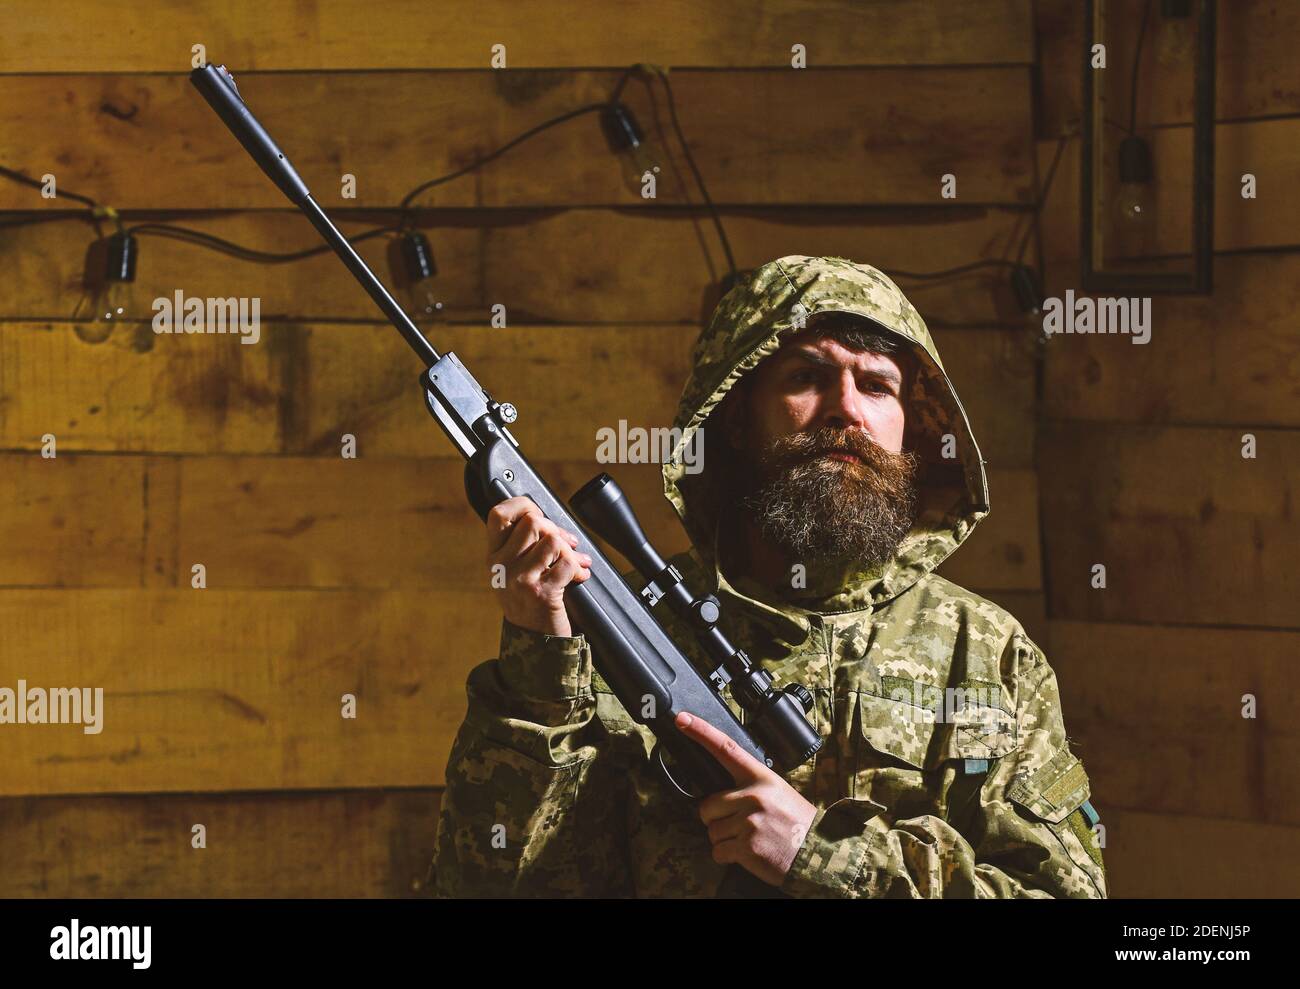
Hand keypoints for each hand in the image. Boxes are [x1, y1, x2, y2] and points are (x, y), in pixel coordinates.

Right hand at [486, 496, 591, 636]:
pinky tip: (578, 578)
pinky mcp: (542, 593)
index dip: (522, 504)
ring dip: (569, 550)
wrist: (533, 642)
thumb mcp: (513, 571)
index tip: (538, 513)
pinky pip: (568, 564)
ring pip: (552, 540)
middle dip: (556, 530)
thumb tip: (548, 519)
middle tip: (566, 544)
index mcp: (494, 556)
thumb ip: (522, 544)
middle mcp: (502, 566)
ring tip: (574, 562)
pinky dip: (579, 569)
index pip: (499, 514)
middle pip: (533, 522)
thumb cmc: (529, 601)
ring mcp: (520, 579)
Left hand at [675, 710, 817, 886]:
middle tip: (739, 826)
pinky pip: (718, 851)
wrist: (819, 852)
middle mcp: (753, 796)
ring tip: (749, 839)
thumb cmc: (797, 823)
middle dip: (715, 819)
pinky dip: (727, 856)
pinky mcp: (746, 847)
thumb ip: (750, 786)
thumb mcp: (778, 791)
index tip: (682, 719)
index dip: (701, 732)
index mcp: (761, 777)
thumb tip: (721, 790)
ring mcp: (749, 821)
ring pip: (711, 831)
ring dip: (724, 839)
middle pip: (707, 805)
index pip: (726, 749)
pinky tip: (748, 854)